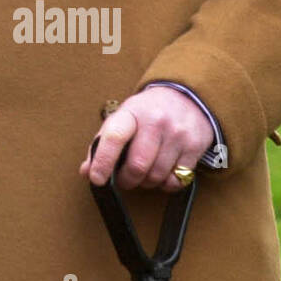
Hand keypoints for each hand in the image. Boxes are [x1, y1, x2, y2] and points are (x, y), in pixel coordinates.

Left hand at [79, 86, 214, 192]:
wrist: (185, 96)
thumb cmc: (146, 112)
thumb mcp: (122, 118)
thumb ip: (102, 144)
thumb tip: (86, 172)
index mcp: (131, 112)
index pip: (114, 137)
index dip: (103, 161)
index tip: (96, 179)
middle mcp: (156, 121)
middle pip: (138, 164)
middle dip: (127, 180)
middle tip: (124, 179)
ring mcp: (177, 134)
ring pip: (157, 176)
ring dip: (146, 183)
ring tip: (143, 175)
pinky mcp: (194, 147)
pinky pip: (177, 180)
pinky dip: (166, 185)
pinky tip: (162, 174)